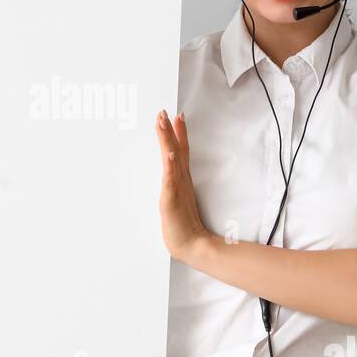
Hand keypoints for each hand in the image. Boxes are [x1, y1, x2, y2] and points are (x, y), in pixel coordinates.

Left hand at [155, 109, 208, 262]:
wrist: (192, 245)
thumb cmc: (183, 226)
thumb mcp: (177, 202)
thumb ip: (176, 190)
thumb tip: (174, 179)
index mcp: (182, 180)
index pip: (181, 152)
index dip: (179, 134)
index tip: (176, 116)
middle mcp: (181, 180)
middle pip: (177, 149)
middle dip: (171, 130)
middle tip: (167, 111)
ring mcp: (177, 187)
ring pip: (173, 158)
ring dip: (168, 140)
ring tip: (164, 122)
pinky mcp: (173, 197)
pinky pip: (171, 178)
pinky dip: (171, 165)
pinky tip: (170, 154)